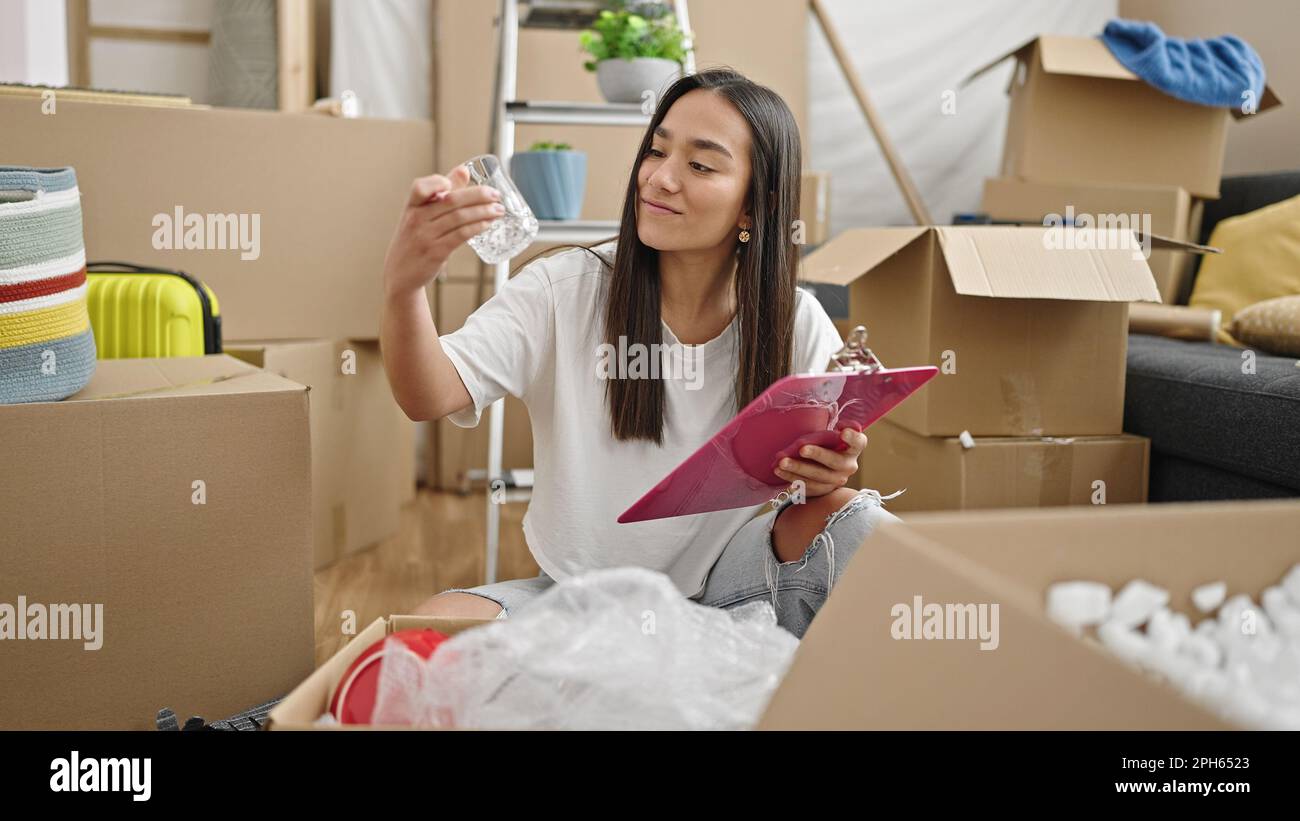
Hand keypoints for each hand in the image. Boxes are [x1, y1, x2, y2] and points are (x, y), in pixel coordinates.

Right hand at [382, 164, 504, 298]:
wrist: (400, 274)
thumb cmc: (414, 240)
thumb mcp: (421, 215)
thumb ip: (441, 192)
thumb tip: (463, 170)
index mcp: (412, 207)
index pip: (420, 187)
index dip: (439, 181)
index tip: (462, 177)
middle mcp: (416, 220)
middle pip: (450, 201)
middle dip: (477, 195)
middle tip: (496, 195)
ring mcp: (425, 237)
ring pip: (459, 218)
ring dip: (482, 212)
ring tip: (498, 210)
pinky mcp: (436, 252)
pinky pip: (460, 236)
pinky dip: (476, 227)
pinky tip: (487, 224)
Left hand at [773, 426, 867, 497]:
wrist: (819, 465)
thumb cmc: (824, 444)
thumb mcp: (829, 434)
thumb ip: (830, 431)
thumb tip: (838, 426)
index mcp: (853, 448)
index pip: (859, 442)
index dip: (853, 437)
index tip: (842, 431)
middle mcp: (849, 466)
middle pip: (835, 461)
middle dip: (817, 454)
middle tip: (802, 449)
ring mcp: (836, 480)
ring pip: (818, 476)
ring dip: (798, 468)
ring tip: (782, 461)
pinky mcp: (823, 490)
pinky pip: (807, 486)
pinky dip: (791, 477)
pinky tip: (779, 470)